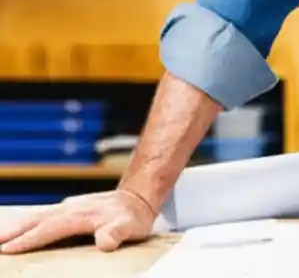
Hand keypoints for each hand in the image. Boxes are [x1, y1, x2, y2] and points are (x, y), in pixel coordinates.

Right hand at [0, 189, 156, 254]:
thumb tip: (105, 242)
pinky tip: (19, 227)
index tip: (8, 249)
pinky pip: (42, 215)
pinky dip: (27, 221)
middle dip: (13, 232)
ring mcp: (68, 207)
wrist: (138, 198)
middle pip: (36, 220)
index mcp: (80, 216)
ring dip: (16, 225)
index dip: (29, 240)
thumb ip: (117, 233)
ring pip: (36, 216)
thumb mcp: (131, 227)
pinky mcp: (68, 208)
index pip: (49, 229)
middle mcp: (70, 209)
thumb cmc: (133, 216)